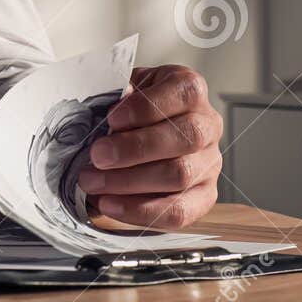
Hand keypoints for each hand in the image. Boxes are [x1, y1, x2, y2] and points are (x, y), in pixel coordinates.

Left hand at [76, 65, 221, 230]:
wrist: (136, 134)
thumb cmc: (129, 109)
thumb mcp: (122, 90)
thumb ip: (118, 94)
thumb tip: (114, 105)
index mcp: (190, 90)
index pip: (183, 94)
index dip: (146, 108)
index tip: (111, 119)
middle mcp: (207, 125)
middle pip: (185, 138)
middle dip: (134, 149)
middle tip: (97, 156)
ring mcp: (209, 163)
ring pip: (179, 176)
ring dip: (129, 182)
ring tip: (93, 182)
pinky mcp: (203, 196)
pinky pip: (179, 211)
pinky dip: (140, 211)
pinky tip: (110, 204)